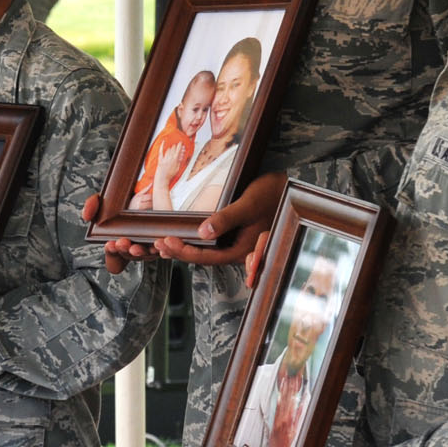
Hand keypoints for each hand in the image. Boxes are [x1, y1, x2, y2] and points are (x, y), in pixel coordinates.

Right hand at [81, 192, 155, 274]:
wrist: (145, 189)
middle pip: (128, 256)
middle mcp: (133, 248)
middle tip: (120, 242)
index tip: (109, 244)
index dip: (112, 255)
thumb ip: (92, 206)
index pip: (114, 260)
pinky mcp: (163, 240)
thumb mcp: (103, 201)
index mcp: (117, 244)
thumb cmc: (122, 203)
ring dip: (140, 252)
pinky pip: (163, 249)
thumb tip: (87, 216)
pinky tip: (156, 243)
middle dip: (124, 251)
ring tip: (135, 246)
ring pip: (145, 255)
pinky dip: (160, 248)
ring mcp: (148, 246)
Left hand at [155, 171, 287, 269]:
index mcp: (243, 249)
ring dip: (184, 248)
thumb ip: (226, 219)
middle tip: (157, 243)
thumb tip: (203, 232)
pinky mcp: (235, 236)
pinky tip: (181, 238)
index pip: (208, 258)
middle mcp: (239, 251)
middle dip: (179, 252)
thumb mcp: (248, 204)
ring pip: (206, 253)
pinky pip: (211, 245)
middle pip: (204, 258)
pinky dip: (194, 242)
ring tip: (162, 243)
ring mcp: (237, 245)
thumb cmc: (272, 194)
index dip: (185, 252)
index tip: (165, 242)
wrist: (290, 188)